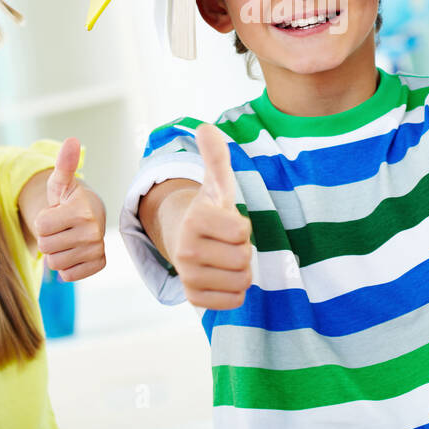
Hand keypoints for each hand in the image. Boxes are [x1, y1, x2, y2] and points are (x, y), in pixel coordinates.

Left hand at [35, 138, 105, 281]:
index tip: (55, 213)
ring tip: (66, 238)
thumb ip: (64, 163)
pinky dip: (67, 267)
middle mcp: (93, 231)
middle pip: (46, 247)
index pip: (41, 227)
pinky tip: (74, 251)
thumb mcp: (61, 182)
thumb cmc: (69, 198)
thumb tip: (72, 140)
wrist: (91, 214)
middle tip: (60, 227)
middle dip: (48, 238)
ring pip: (55, 264)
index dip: (42, 221)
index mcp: (82, 210)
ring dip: (56, 252)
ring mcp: (97, 249)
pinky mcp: (99, 263)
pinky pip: (68, 276)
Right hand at [164, 124, 252, 310]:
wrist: (184, 240)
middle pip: (244, 258)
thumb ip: (215, 156)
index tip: (228, 221)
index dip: (242, 226)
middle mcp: (187, 249)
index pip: (242, 231)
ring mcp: (188, 275)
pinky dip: (235, 290)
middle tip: (227, 242)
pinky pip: (234, 300)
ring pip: (242, 280)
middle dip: (244, 249)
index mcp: (196, 219)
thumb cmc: (209, 211)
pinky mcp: (194, 297)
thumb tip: (205, 127)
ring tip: (225, 257)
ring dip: (241, 269)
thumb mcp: (215, 182)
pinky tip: (222, 275)